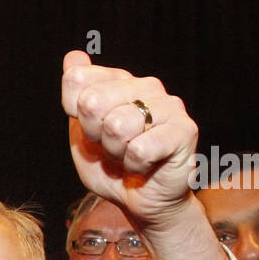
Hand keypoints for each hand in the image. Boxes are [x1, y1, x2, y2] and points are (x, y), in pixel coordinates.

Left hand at [61, 51, 198, 229]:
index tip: (93, 131)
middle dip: (96, 136)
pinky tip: (147, 164)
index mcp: (120, 81)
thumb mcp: (81, 135)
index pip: (77, 80)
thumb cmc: (113, 169)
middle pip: (92, 102)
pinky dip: (135, 165)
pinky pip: (139, 148)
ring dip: (116, 152)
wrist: (141, 203)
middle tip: (113, 148)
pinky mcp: (184, 130)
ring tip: (130, 156)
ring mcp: (168, 105)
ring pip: (117, 125)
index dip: (77, 116)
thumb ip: (74, 98)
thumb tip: (74, 57)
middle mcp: (146, 85)